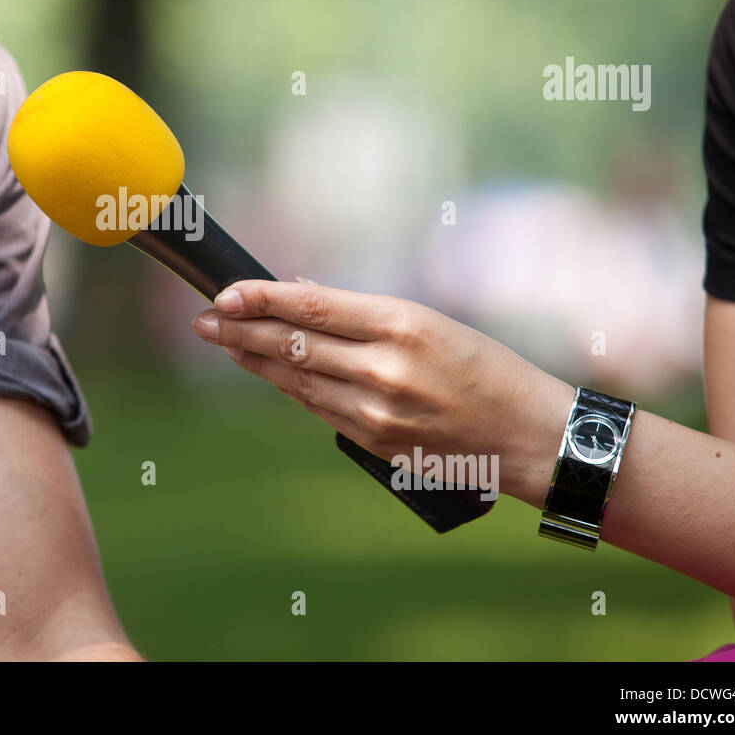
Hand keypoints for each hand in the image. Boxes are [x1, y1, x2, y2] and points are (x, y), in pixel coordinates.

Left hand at [190, 280, 575, 504]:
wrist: (530, 436)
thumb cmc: (486, 368)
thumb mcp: (431, 322)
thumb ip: (361, 313)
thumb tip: (301, 294)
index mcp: (403, 325)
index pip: (312, 308)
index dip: (260, 299)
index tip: (225, 291)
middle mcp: (384, 369)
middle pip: (292, 345)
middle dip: (240, 330)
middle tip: (204, 318)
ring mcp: (377, 412)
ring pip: (296, 380)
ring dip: (253, 360)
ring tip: (223, 340)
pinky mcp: (375, 442)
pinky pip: (317, 409)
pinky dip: (287, 387)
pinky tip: (265, 372)